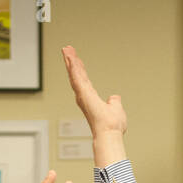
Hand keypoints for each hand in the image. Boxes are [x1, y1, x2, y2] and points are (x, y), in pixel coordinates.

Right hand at [62, 45, 126, 166]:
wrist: (110, 132)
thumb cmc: (112, 126)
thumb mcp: (116, 108)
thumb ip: (114, 102)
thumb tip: (115, 98)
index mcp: (91, 99)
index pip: (84, 81)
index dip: (80, 70)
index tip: (76, 60)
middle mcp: (84, 97)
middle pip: (77, 76)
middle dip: (72, 62)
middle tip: (67, 50)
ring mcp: (83, 95)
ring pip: (75, 75)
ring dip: (70, 61)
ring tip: (66, 49)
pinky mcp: (83, 94)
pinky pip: (77, 77)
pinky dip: (73, 67)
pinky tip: (70, 57)